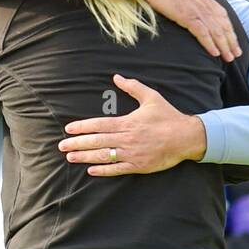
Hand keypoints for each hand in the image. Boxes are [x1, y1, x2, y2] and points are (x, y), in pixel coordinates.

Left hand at [59, 74, 205, 174]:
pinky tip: (91, 170)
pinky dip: (103, 170)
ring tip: (71, 157)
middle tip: (62, 146)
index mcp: (127, 123)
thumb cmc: (168, 116)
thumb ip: (133, 87)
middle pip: (97, 142)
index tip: (69, 129)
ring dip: (85, 157)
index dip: (82, 127)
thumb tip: (116, 77)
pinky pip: (117, 169)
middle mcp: (127, 139)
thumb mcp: (151, 97)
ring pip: (103, 156)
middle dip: (77, 144)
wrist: (186, 137)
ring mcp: (132, 154)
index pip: (99, 125)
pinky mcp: (139, 166)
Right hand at [144, 0, 240, 61]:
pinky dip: (209, 43)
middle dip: (231, 41)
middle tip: (236, 54)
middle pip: (223, 25)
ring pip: (216, 31)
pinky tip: (215, 53)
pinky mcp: (187, 17)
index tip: (234, 40)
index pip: (223, 15)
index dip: (230, 29)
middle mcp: (205, 4)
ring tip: (229, 58)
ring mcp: (197, 11)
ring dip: (224, 46)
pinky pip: (202, 33)